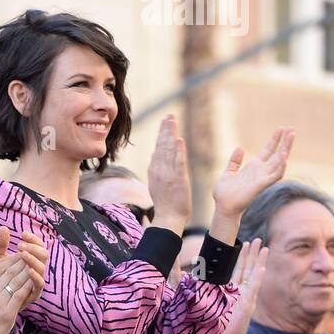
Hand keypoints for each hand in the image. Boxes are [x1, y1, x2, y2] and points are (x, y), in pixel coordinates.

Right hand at [0, 227, 48, 333]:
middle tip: (31, 254)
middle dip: (21, 261)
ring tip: (35, 263)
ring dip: (27, 270)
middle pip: (8, 271)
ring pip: (16, 281)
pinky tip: (34, 279)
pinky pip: (20, 295)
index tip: (19, 254)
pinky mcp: (7, 313)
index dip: (10, 259)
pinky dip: (28, 285)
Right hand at [147, 115, 190, 233]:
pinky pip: (178, 162)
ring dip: (170, 135)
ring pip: (169, 151)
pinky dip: (178, 151)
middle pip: (162, 146)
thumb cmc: (165, 204)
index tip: (165, 122)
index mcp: (155, 171)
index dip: (161, 134)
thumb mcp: (156, 184)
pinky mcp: (178, 179)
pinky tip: (179, 140)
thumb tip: (153, 154)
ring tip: (172, 121)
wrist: (168, 218)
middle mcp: (160, 170)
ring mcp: (168, 174)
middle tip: (169, 115)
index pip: (158, 148)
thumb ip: (155, 168)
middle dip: (165, 130)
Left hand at [212, 128, 293, 219]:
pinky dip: (281, 167)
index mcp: (254, 167)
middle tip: (292, 128)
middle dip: (285, 141)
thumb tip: (240, 147)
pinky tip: (284, 156)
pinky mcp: (262, 185)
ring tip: (292, 136)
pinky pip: (276, 175)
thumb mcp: (228, 173)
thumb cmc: (224, 194)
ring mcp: (263, 178)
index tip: (281, 128)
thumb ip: (234, 161)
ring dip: (286, 149)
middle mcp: (261, 171)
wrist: (223, 207)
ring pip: (280, 162)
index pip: (268, 150)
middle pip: (277, 154)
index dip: (275, 140)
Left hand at [213, 237, 268, 333]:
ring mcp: (247, 297)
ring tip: (265, 247)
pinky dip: (258, 277)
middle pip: (248, 268)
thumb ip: (205, 291)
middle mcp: (242, 292)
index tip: (244, 243)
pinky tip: (262, 267)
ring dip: (259, 260)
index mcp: (233, 290)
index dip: (241, 256)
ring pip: (254, 274)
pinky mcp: (248, 305)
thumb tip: (189, 278)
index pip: (238, 269)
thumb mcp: (210, 303)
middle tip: (258, 239)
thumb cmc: (217, 325)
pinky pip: (254, 288)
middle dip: (253, 253)